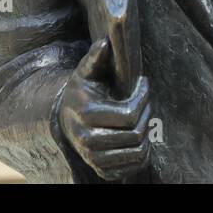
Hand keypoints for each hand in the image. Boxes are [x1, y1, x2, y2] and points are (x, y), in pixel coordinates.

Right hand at [56, 39, 151, 180]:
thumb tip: (106, 42)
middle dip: (147, 114)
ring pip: (138, 152)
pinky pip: (135, 166)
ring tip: (143, 117)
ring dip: (147, 133)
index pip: (129, 114)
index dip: (143, 98)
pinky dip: (144, 152)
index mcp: (86, 114)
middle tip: (146, 101)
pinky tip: (139, 134)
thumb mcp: (84, 73)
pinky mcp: (103, 170)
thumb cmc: (81, 93)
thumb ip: (95, 58)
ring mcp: (95, 158)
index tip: (144, 84)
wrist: (65, 121)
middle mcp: (88, 140)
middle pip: (136, 134)